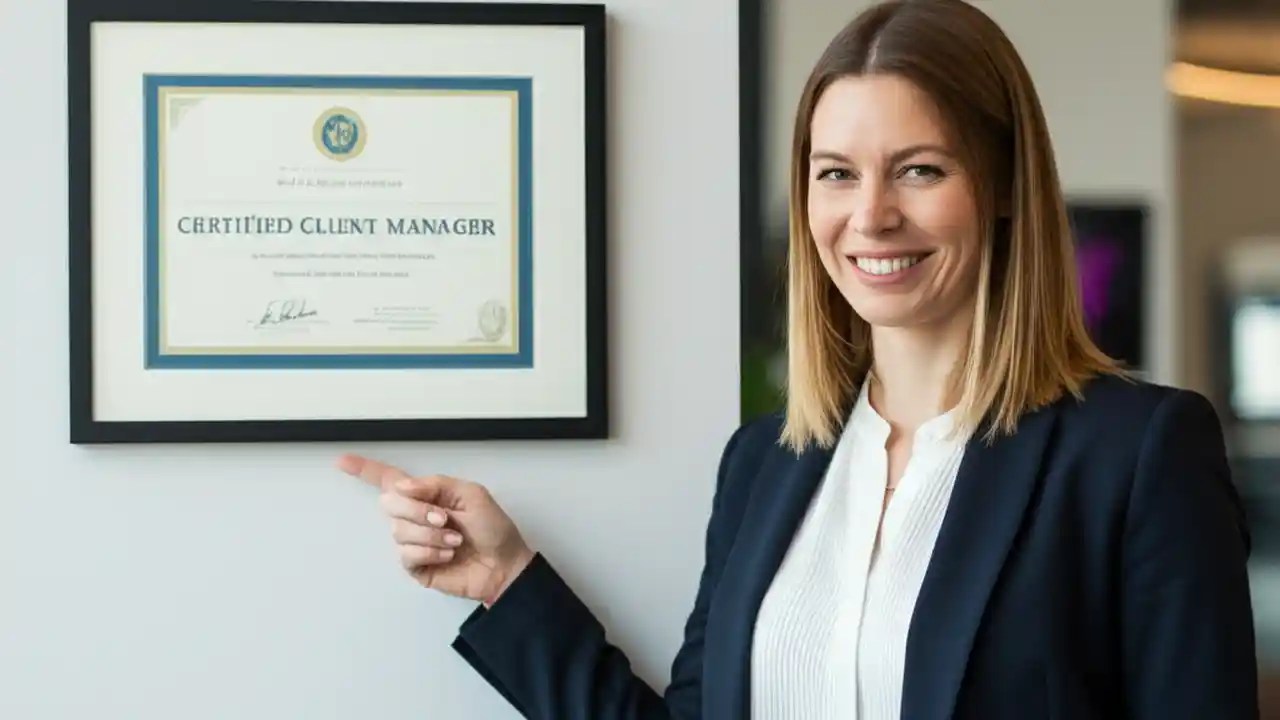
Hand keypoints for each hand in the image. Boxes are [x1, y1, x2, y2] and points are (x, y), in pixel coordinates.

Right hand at [338, 454, 535, 605]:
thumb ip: (435, 485)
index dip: (365, 470)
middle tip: (444, 519)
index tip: (342, 461)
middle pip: (389, 503)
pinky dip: (429, 552)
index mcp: (427, 494)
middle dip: (416, 510)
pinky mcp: (416, 565)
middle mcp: (415, 516)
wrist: (504, 564)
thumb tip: (402, 486)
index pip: (389, 479)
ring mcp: (413, 541)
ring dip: (430, 535)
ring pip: (399, 531)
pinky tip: (447, 554)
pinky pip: (406, 554)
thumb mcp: (471, 494)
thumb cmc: (493, 528)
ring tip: (454, 540)